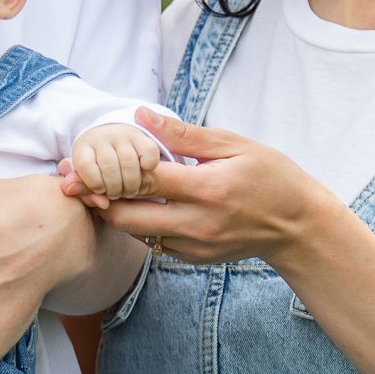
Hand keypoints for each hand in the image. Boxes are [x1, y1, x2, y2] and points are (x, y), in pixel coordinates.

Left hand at [67, 122, 162, 207]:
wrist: (114, 143)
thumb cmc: (97, 170)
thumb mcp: (86, 180)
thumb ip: (81, 189)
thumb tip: (68, 190)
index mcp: (83, 146)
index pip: (85, 166)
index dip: (94, 184)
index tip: (99, 189)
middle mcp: (102, 136)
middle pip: (109, 168)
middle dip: (114, 189)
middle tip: (116, 195)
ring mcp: (123, 134)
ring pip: (129, 163)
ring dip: (131, 185)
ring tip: (128, 191)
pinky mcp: (142, 137)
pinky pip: (149, 152)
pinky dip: (148, 166)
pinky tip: (143, 172)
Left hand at [68, 107, 328, 267]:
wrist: (298, 226)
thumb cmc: (271, 176)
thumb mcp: (235, 145)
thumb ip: (184, 135)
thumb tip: (141, 115)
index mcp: (207, 189)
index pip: (143, 180)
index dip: (105, 172)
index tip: (76, 163)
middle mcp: (197, 223)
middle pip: (126, 216)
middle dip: (97, 199)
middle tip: (77, 183)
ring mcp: (195, 246)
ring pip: (135, 233)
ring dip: (115, 212)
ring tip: (100, 190)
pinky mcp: (194, 258)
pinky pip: (154, 243)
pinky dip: (141, 225)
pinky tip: (139, 205)